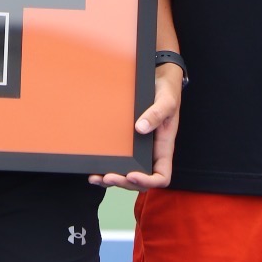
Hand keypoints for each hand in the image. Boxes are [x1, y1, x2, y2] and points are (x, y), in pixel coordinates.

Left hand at [92, 63, 181, 190]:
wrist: (158, 79)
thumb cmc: (166, 92)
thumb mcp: (166, 101)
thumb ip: (156, 114)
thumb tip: (140, 128)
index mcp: (163, 148)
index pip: (161, 176)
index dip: (147, 181)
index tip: (132, 174)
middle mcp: (151, 153)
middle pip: (141, 181)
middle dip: (124, 182)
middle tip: (108, 177)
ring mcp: (139, 150)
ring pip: (128, 174)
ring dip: (113, 180)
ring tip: (97, 177)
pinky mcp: (128, 142)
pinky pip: (120, 160)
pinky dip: (107, 167)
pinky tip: (95, 168)